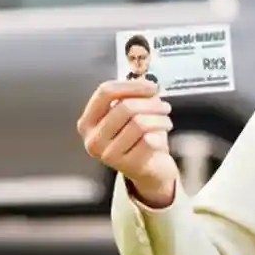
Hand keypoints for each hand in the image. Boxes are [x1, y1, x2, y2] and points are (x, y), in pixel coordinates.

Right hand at [76, 79, 178, 206]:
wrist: (147, 170)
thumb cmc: (137, 138)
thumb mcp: (129, 115)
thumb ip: (134, 96)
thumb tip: (147, 84)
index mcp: (88, 121)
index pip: (105, 92)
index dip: (132, 85)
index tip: (151, 86)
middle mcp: (92, 139)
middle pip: (125, 107)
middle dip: (151, 104)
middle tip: (164, 106)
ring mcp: (107, 155)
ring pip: (139, 124)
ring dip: (159, 119)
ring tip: (166, 121)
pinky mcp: (126, 166)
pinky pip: (148, 141)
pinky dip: (159, 137)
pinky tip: (160, 139)